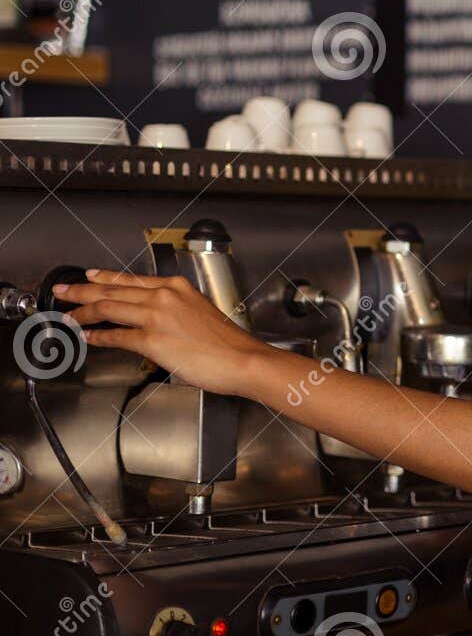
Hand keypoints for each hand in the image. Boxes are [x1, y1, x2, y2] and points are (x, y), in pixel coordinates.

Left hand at [54, 270, 270, 396]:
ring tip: (69, 314)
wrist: (243, 359)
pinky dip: (98, 336)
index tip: (90, 276)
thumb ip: (175, 310)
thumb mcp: (200, 312)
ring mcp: (156, 317)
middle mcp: (164, 296)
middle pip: (112, 290)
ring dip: (83, 311)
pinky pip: (115, 336)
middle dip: (82, 290)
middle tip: (64, 290)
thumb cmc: (228, 343)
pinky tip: (88, 337)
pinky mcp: (151, 340)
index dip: (105, 277)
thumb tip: (154, 317)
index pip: (131, 279)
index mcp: (177, 287)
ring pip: (107, 308)